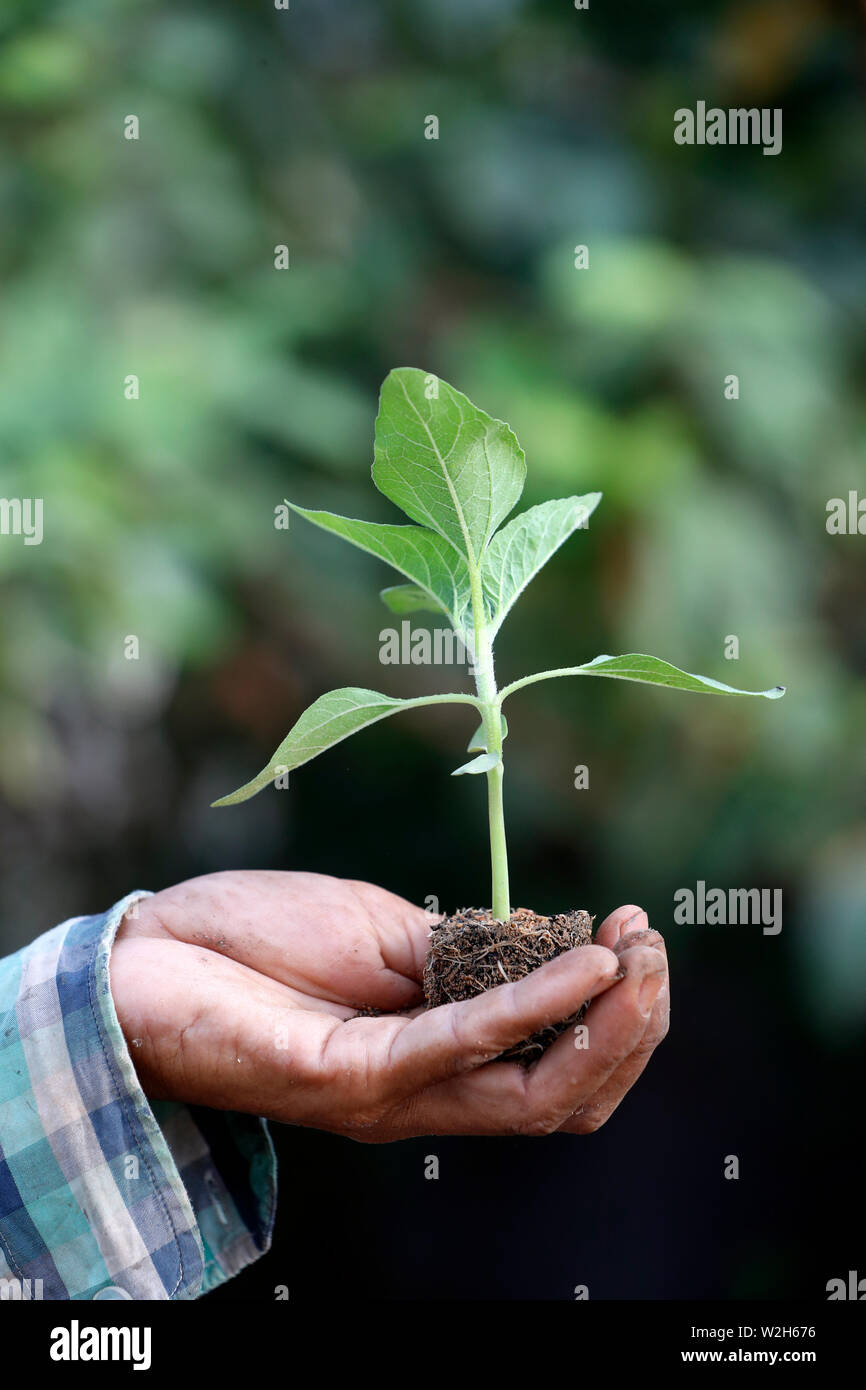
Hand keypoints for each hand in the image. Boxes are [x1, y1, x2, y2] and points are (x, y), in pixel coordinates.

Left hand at [110, 871, 668, 1139]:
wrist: (145, 963)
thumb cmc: (255, 945)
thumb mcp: (384, 935)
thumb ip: (466, 954)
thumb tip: (550, 942)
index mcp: (439, 1056)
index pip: (557, 1064)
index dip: (616, 1011)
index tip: (639, 932)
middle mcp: (429, 1091)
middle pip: (567, 1095)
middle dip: (633, 1027)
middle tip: (655, 947)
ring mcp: (396, 1092)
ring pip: (538, 1094)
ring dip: (607, 1023)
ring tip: (639, 956)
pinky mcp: (356, 1076)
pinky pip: (465, 1046)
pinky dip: (537, 1005)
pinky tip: (588, 964)